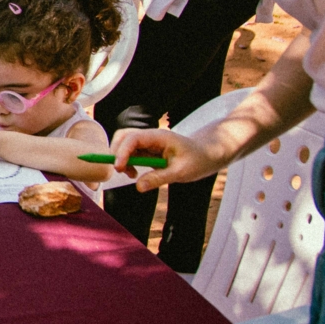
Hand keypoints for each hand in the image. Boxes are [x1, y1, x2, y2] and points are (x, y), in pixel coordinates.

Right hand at [110, 128, 226, 190]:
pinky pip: (130, 153)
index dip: (122, 151)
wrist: (208, 155)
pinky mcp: (148, 151)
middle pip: (123, 137)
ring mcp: (148, 143)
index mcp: (159, 137)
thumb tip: (138, 187)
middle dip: (116, 152)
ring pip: (124, 145)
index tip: (119, 168)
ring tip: (130, 174)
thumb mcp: (181, 172)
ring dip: (121, 159)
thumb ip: (159, 178)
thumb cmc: (198, 160)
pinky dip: (127, 163)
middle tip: (121, 171)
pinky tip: (135, 174)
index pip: (133, 138)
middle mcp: (151, 137)